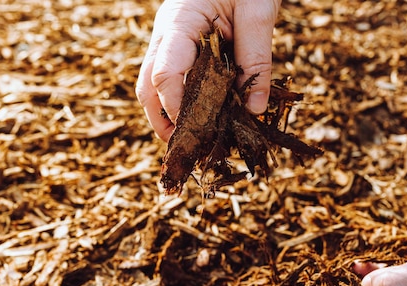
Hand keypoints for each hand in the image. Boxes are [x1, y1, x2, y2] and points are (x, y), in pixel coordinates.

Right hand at [136, 0, 279, 140]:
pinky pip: (174, 79)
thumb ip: (257, 60)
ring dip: (168, 116)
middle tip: (185, 150)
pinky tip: (201, 121)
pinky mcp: (183, 47)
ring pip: (154, 85)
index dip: (176, 107)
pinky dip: (182, 103)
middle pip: (148, 85)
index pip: (164, 73)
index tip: (195, 132)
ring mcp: (171, 41)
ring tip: (191, 143)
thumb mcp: (258, 13)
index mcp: (178, 22)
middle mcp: (166, 35)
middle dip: (162, 120)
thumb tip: (254, 109)